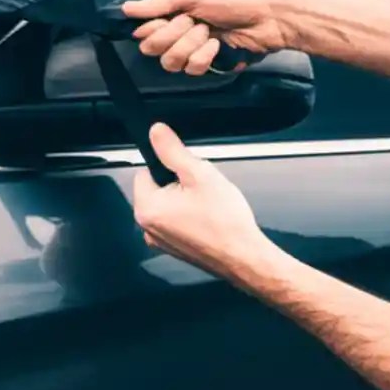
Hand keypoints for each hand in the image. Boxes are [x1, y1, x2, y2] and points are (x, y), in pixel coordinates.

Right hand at [121, 0, 298, 75]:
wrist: (271, 15)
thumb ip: (158, 2)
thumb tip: (125, 9)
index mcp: (174, 3)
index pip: (144, 26)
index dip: (151, 28)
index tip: (166, 21)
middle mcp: (180, 24)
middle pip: (153, 48)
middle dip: (172, 37)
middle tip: (192, 23)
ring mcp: (194, 44)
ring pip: (171, 62)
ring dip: (190, 47)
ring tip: (209, 34)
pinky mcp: (210, 60)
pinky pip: (193, 68)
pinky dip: (205, 57)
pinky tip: (219, 45)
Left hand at [132, 122, 283, 280]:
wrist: (245, 258)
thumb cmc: (225, 222)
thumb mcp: (199, 174)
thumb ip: (173, 151)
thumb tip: (156, 132)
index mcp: (147, 209)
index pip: (145, 172)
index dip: (168, 167)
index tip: (188, 174)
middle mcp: (148, 228)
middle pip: (157, 189)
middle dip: (178, 184)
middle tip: (202, 191)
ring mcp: (161, 241)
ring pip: (169, 206)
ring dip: (186, 201)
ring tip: (208, 207)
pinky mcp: (175, 248)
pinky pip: (177, 222)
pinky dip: (190, 217)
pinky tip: (209, 220)